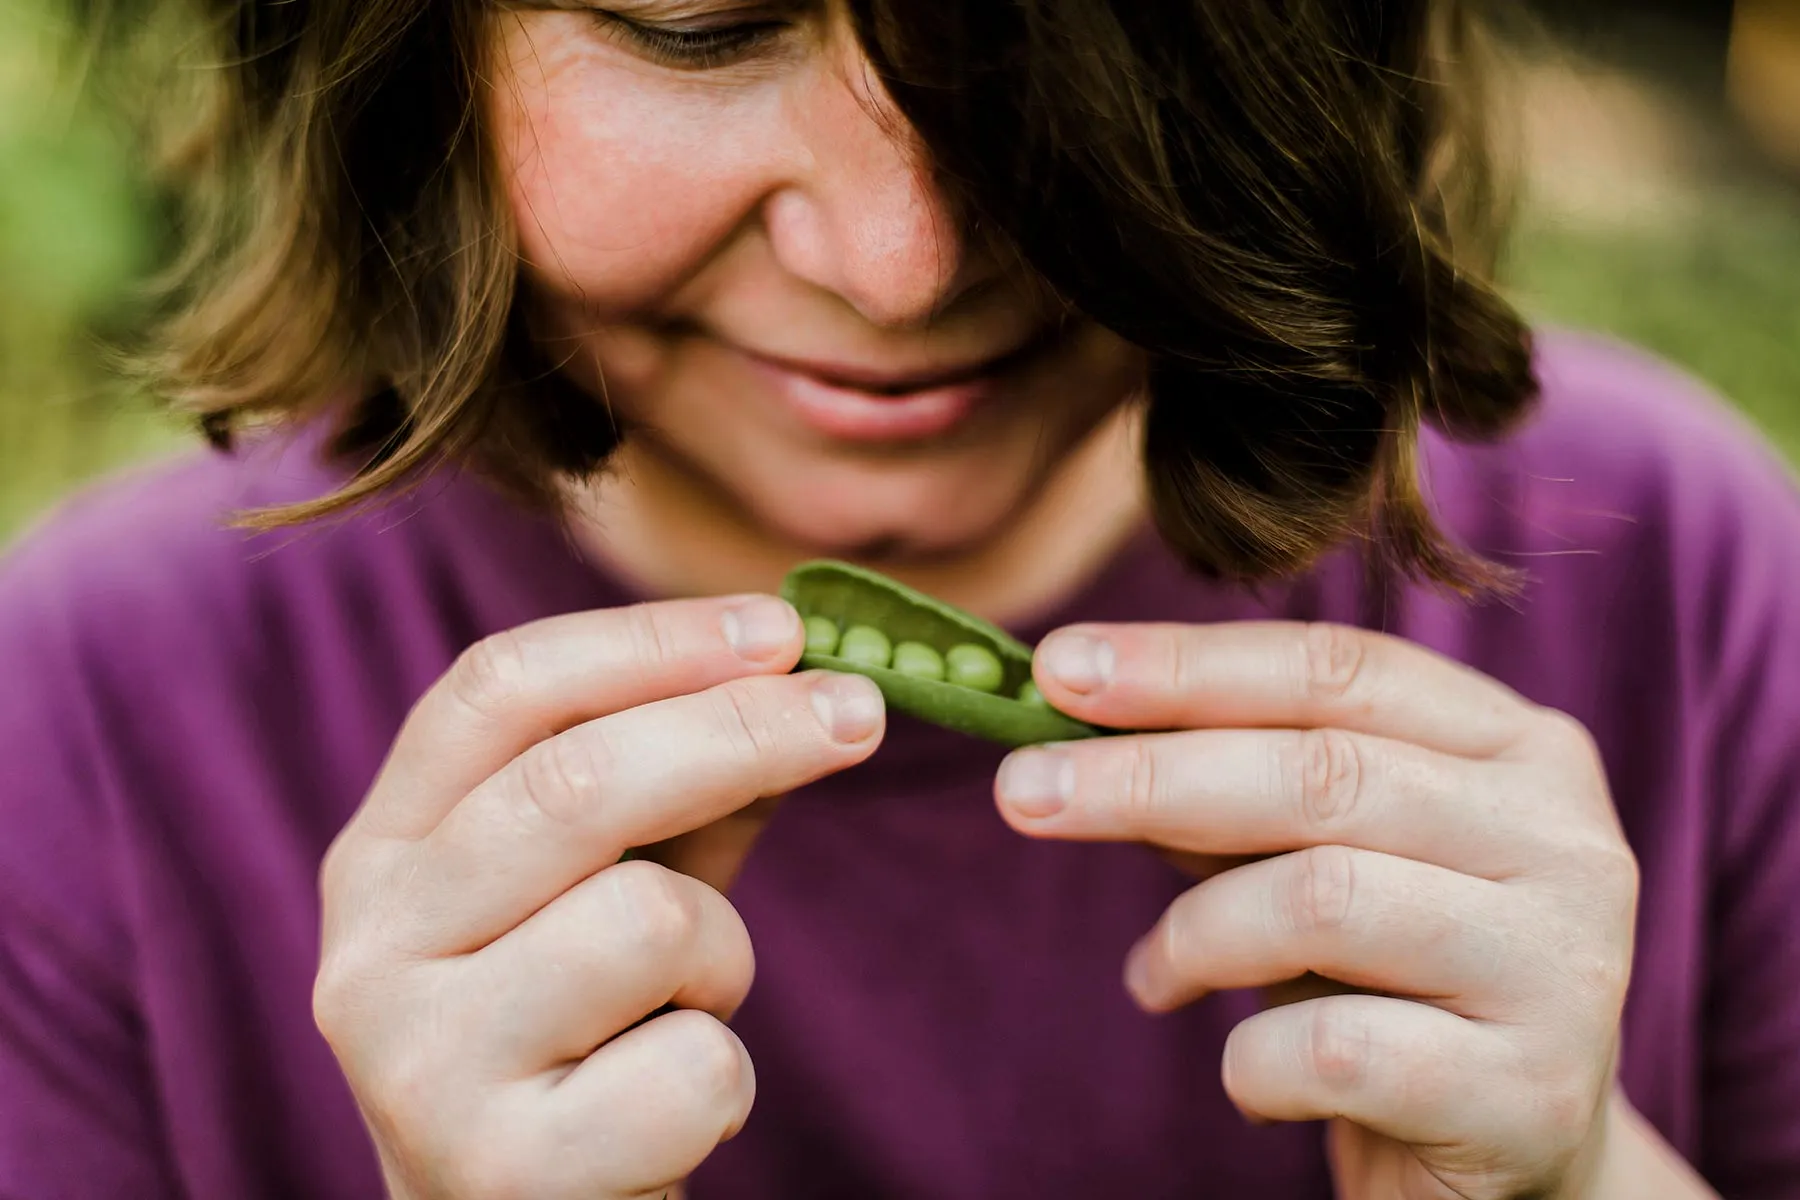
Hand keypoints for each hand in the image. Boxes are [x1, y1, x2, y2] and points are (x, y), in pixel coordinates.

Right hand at [313, 595, 884, 1199]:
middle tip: (859, 713)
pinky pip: (692, 1067)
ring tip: (683, 1012)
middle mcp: (369, 951)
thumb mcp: (608, 895)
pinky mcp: (500, 1173)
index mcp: (383, 856)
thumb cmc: (581, 1042)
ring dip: (722, 959)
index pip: (498, 690)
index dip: (653, 640)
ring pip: (648, 922)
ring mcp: (419, 1067)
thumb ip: (680, 791)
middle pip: (574, 783)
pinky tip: (664, 1112)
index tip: (784, 627)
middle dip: (742, 731)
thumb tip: (807, 675)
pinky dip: (721, 1079)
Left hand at [994, 621, 1639, 1199]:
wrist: (1513, 1153)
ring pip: (1322, 900)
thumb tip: (1072, 715)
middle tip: (1021, 791)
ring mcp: (1564, 967)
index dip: (1186, 665)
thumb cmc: (1391, 978)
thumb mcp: (1315, 859)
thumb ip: (1230, 789)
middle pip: (1322, 775)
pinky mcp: (1532, 1094)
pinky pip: (1335, 1050)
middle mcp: (1564, 839)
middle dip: (1146, 778)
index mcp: (1520, 748)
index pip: (1336, 670)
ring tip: (1152, 979)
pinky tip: (1247, 1080)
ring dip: (1194, 936)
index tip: (1056, 669)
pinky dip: (1250, 1063)